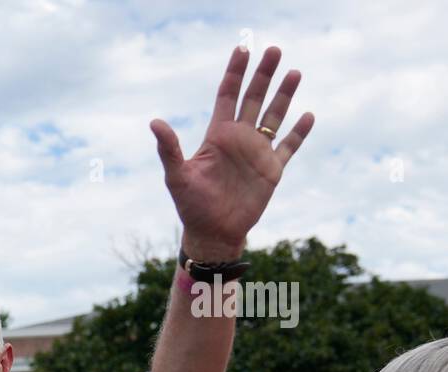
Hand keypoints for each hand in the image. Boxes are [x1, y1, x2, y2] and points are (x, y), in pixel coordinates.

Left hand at [151, 46, 313, 260]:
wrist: (212, 232)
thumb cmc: (191, 206)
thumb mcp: (177, 176)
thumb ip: (168, 149)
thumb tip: (154, 122)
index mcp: (217, 136)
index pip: (227, 95)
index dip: (235, 72)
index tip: (243, 48)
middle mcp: (239, 139)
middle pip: (254, 98)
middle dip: (263, 74)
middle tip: (274, 49)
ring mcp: (257, 153)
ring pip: (274, 116)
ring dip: (284, 95)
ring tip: (294, 72)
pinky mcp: (272, 170)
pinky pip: (288, 147)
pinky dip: (299, 132)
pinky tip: (307, 115)